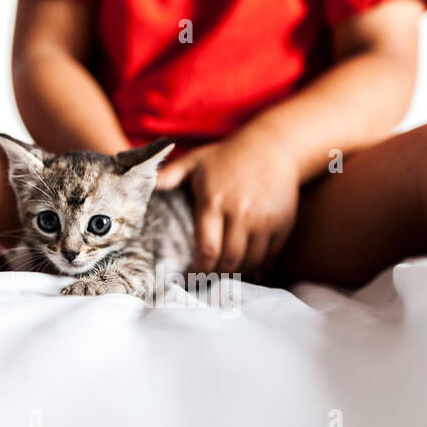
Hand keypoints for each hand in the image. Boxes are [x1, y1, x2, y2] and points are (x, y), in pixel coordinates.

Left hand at [156, 126, 300, 276]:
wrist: (272, 146)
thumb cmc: (227, 156)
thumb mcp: (195, 161)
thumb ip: (169, 176)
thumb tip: (144, 186)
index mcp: (214, 201)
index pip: (207, 249)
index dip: (199, 269)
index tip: (192, 275)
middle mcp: (241, 213)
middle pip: (229, 261)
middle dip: (217, 275)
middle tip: (209, 280)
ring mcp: (264, 220)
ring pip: (251, 262)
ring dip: (238, 273)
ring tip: (227, 274)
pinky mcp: (283, 224)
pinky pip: (271, 256)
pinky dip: (260, 267)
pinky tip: (249, 268)